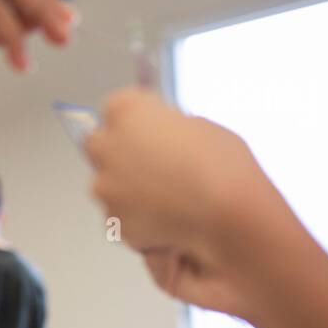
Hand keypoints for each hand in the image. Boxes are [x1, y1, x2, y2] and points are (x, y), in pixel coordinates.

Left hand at [85, 87, 295, 321]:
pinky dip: (136, 218)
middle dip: (119, 153)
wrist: (227, 214)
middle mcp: (107, 146)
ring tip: (168, 197)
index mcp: (126, 111)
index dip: (135, 120)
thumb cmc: (222, 166)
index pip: (115, 107)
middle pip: (100, 145)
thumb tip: (163, 139)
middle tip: (152, 164)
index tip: (148, 128)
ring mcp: (105, 186)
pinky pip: (120, 216)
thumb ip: (168, 130)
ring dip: (127, 188)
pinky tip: (166, 218)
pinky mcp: (113, 220)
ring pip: (107, 184)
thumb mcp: (200, 128)